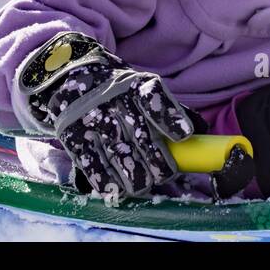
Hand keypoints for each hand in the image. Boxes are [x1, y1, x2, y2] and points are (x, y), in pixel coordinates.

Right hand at [18, 33, 196, 197]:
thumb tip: (199, 132)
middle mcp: (114, 100)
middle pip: (141, 136)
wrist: (70, 80)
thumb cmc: (118, 93)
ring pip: (120, 155)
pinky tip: (118, 188)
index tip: (184, 135)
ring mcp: (92, 118)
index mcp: (134, 85)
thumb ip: (169, 110)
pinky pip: (93, 165)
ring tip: (144, 183)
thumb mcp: (142, 90)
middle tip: (165, 173)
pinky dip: (108, 181)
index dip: (170, 117)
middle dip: (158, 163)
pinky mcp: (73, 136)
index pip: (154, 98)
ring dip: (137, 177)